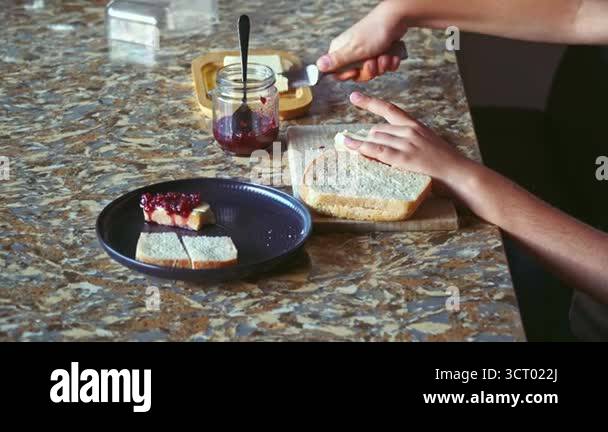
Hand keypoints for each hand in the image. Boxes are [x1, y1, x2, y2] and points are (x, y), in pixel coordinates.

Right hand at [316, 1, 407, 81]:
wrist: (397, 19)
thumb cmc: (374, 31)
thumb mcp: (354, 49)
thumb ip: (336, 60)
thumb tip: (317, 66)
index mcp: (341, 50)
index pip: (338, 73)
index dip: (348, 75)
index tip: (356, 70)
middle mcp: (352, 52)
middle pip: (357, 75)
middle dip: (369, 71)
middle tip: (373, 61)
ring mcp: (366, 53)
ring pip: (372, 71)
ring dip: (381, 66)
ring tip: (384, 55)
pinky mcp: (379, 52)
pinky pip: (383, 67)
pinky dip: (389, 63)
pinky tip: (391, 54)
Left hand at [344, 92, 480, 192]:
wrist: (459, 174)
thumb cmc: (444, 164)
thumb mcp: (427, 145)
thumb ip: (410, 141)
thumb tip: (389, 143)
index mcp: (415, 126)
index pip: (389, 109)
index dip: (370, 102)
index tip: (354, 97)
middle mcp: (410, 131)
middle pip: (377, 129)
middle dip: (367, 139)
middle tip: (357, 148)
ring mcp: (406, 143)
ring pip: (375, 138)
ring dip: (361, 145)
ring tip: (349, 148)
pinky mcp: (403, 158)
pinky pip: (376, 150)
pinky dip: (360, 147)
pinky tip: (349, 145)